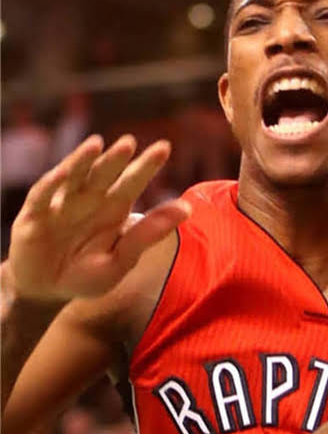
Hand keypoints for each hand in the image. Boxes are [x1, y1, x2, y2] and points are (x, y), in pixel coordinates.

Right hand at [8, 135, 189, 300]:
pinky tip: (63, 173)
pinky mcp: (35, 213)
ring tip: (97, 145)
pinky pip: (43, 195)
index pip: (133, 182)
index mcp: (114, 209)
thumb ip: (148, 235)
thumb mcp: (120, 260)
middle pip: (105, 174)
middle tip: (130, 143)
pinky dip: (52, 184)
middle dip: (116, 159)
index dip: (147, 166)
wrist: (46, 290)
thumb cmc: (86, 274)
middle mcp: (89, 199)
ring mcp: (62, 203)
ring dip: (83, 160)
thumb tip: (187, 209)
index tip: (165, 147)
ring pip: (74, 176)